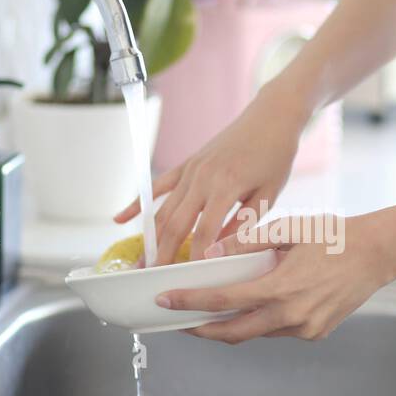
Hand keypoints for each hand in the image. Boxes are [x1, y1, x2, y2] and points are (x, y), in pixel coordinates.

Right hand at [113, 79, 307, 263]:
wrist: (270, 117)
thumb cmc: (275, 156)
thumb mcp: (269, 194)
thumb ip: (245, 222)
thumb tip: (221, 250)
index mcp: (227, 186)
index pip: (206, 231)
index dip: (197, 257)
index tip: (190, 278)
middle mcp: (203, 177)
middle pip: (176, 223)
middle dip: (163, 254)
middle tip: (152, 279)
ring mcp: (191, 170)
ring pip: (164, 209)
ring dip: (150, 238)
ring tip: (140, 263)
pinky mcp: (187, 164)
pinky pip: (158, 187)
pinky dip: (138, 204)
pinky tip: (120, 219)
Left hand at [155, 213, 395, 343]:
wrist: (378, 253)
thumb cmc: (334, 235)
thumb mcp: (289, 229)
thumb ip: (248, 242)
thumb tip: (211, 253)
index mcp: (281, 289)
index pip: (223, 301)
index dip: (190, 303)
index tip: (166, 301)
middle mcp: (292, 316)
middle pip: (233, 334)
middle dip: (201, 330)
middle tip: (178, 321)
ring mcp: (305, 329)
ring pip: (256, 333)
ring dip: (231, 326)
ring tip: (210, 312)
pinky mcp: (316, 333)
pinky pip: (278, 330)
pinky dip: (261, 320)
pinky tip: (254, 305)